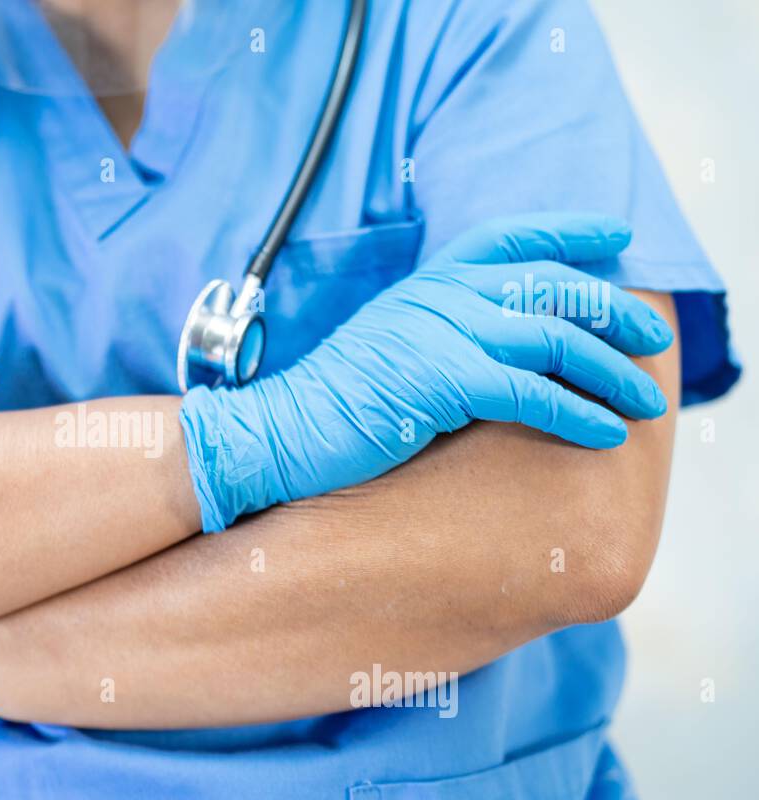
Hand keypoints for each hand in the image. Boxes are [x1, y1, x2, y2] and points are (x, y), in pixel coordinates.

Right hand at [179, 212, 673, 531]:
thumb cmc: (334, 398)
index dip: (568, 231)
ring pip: (551, 339)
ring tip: (644, 401)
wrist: (280, 428)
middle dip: (613, 312)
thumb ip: (441, 326)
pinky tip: (603, 433)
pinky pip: (529, 393)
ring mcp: (440, 334)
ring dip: (610, 371)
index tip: (616, 238)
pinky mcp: (440, 382)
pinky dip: (575, 413)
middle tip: (653, 340)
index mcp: (426, 281)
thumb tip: (501, 339)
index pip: (508, 236)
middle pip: (549, 286)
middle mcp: (438, 296)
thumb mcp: (392, 342)